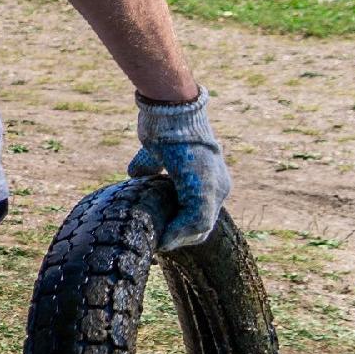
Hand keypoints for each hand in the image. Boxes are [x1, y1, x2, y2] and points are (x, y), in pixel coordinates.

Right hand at [128, 88, 230, 249]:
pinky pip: (194, 223)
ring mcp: (215, 188)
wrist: (171, 110)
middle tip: (157, 242)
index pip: (199, 212)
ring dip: (177, 237)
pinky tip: (161, 239)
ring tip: (158, 243)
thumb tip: (134, 176)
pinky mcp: (205, 190)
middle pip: (201, 225)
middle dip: (178, 236)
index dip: (178, 226)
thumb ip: (150, 165)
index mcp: (211, 177)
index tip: (158, 231)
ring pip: (200, 228)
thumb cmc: (164, 125)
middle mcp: (220, 185)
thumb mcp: (156, 152)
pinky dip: (176, 234)